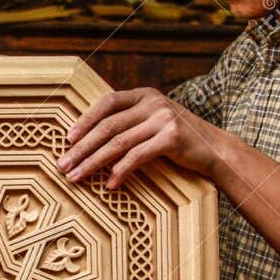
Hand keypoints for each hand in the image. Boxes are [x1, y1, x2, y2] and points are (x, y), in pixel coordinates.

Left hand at [58, 87, 225, 188]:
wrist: (216, 150)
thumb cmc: (178, 140)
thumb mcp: (153, 122)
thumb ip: (128, 122)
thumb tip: (88, 139)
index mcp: (144, 95)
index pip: (107, 104)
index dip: (84, 121)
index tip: (67, 140)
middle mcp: (153, 103)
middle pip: (108, 127)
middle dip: (82, 148)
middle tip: (63, 165)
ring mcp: (163, 119)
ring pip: (118, 143)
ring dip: (93, 163)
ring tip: (76, 177)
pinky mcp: (172, 138)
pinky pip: (137, 156)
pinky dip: (120, 171)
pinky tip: (110, 185)